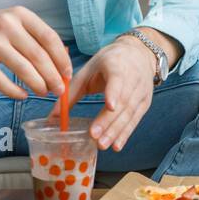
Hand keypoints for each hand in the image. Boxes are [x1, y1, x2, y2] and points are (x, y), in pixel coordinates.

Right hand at [0, 7, 71, 100]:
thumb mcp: (13, 25)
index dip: (62, 58)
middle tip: (59, 90)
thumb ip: (34, 39)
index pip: (49, 38)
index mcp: (20, 14)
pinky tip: (22, 96)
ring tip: (43, 93)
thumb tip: (61, 63)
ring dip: (37, 84)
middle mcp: (6, 24)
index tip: (68, 74)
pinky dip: (14, 91)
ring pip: (22, 68)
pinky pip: (0, 80)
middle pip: (38, 55)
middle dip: (53, 76)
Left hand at [59, 35, 157, 151]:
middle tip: (95, 136)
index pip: (118, 79)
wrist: (138, 54)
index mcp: (117, 65)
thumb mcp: (89, 70)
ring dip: (116, 131)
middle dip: (108, 121)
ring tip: (102, 145)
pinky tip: (116, 146)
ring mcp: (141, 92)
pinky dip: (125, 134)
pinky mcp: (145, 103)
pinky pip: (135, 120)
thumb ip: (72, 92)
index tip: (109, 106)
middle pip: (123, 101)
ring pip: (129, 113)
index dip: (114, 93)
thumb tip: (53, 116)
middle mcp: (133, 78)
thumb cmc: (109, 62)